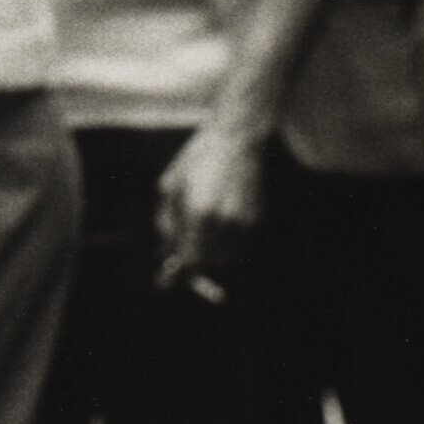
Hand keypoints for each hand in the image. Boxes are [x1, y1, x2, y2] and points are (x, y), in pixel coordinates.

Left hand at [155, 119, 265, 292]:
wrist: (237, 140)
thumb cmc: (196, 159)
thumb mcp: (169, 187)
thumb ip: (167, 224)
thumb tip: (166, 252)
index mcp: (199, 213)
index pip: (191, 260)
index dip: (179, 274)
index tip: (166, 283)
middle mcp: (224, 222)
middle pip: (208, 262)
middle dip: (193, 262)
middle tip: (179, 256)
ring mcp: (244, 222)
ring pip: (225, 257)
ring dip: (209, 253)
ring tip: (199, 227)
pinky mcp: (258, 220)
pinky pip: (238, 245)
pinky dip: (225, 242)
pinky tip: (216, 217)